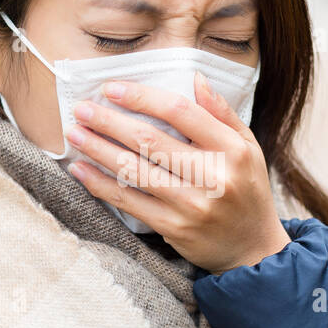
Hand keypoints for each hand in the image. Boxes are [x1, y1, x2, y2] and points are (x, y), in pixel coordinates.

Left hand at [63, 72, 291, 273]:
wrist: (253, 249)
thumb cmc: (247, 190)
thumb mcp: (248, 147)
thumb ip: (221, 113)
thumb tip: (195, 78)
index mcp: (232, 150)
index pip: (181, 112)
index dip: (143, 98)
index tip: (113, 88)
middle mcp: (212, 177)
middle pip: (150, 141)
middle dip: (109, 122)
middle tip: (81, 109)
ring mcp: (191, 205)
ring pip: (134, 171)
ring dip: (98, 150)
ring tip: (74, 134)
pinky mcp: (173, 228)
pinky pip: (129, 202)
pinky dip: (100, 185)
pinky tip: (81, 170)